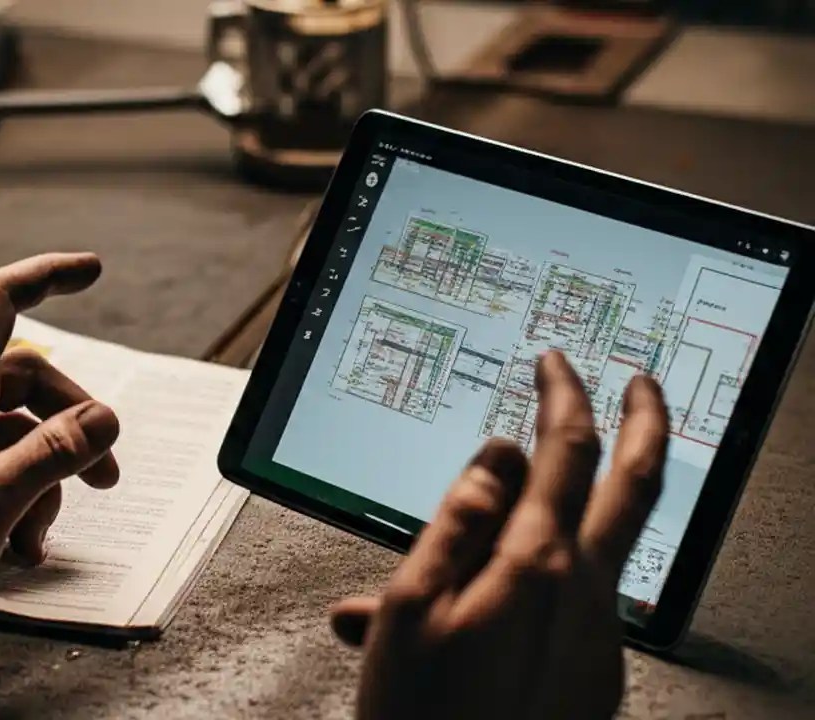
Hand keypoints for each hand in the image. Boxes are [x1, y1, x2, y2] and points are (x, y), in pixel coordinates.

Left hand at [0, 253, 120, 679]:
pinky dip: (24, 502)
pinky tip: (23, 547)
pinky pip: (4, 468)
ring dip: (49, 479)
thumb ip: (56, 451)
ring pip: (23, 432)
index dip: (45, 275)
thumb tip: (106, 416)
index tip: (93, 270)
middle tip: (106, 475)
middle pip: (32, 380)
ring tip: (43, 534)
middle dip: (75, 424)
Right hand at [331, 351, 668, 719]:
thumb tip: (496, 460)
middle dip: (644, 422)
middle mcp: (586, 597)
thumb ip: (456, 522)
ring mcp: (601, 638)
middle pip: (638, 487)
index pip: (567, 452)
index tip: (555, 363)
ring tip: (550, 479)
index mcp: (537, 568)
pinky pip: (585, 597)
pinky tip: (501, 587)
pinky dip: (555, 567)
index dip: (565, 395)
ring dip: (595, 495)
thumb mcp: (407, 610)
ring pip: (611, 542)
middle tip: (641, 381)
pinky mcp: (597, 674)